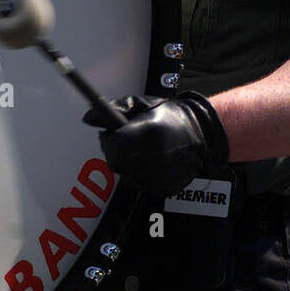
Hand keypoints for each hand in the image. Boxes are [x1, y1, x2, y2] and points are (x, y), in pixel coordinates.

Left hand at [82, 91, 229, 193]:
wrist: (202, 134)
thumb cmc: (170, 115)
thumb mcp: (143, 103)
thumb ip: (115, 107)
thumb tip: (87, 117)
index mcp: (147, 133)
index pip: (112, 144)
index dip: (109, 139)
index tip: (112, 132)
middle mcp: (153, 156)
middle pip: (116, 161)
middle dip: (116, 150)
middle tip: (128, 140)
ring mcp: (159, 175)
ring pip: (126, 174)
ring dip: (128, 162)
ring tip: (143, 148)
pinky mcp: (163, 187)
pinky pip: (139, 183)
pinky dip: (140, 173)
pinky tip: (152, 160)